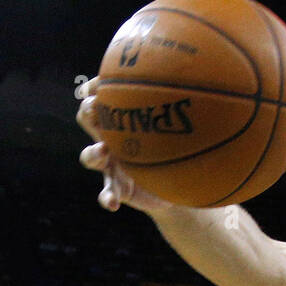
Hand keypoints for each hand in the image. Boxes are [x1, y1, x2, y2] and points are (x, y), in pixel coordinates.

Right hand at [76, 81, 177, 215]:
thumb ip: (178, 107)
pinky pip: (106, 193)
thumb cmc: (173, 148)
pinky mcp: (117, 188)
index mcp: (121, 119)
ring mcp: (111, 165)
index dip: (92, 86)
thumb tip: (199, 83)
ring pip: (90, 156)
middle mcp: (111, 138)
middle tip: (95, 106)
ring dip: (93, 152)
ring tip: (103, 151)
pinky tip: (112, 204)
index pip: (97, 95)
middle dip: (87, 110)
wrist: (175, 185)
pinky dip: (107, 197)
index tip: (100, 81)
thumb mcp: (175, 125)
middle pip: (86, 119)